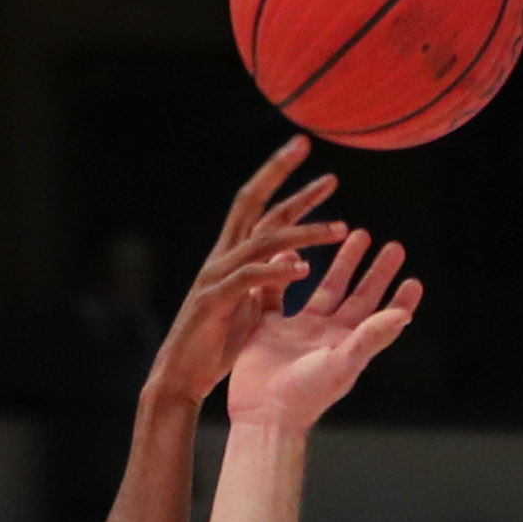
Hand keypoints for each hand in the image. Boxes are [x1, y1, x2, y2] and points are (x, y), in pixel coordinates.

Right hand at [149, 136, 347, 406]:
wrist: (181, 376)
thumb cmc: (215, 343)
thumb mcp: (249, 304)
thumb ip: (268, 278)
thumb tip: (292, 255)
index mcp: (232, 257)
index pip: (259, 208)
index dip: (282, 180)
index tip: (310, 157)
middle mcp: (222, 258)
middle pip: (252, 205)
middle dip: (280, 174)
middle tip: (306, 145)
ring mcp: (216, 277)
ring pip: (262, 241)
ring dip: (304, 233)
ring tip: (341, 229)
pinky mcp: (215, 302)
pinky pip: (249, 279)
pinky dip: (278, 272)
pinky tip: (304, 269)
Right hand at [227, 229, 422, 429]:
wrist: (262, 412)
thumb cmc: (306, 394)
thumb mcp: (343, 362)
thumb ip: (372, 335)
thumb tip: (404, 314)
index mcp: (347, 345)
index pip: (380, 318)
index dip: (398, 300)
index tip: (414, 279)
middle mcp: (326, 336)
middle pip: (357, 297)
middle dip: (375, 272)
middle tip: (393, 246)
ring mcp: (299, 330)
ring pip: (323, 290)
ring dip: (339, 264)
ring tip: (352, 234)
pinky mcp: (269, 328)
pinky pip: (279, 294)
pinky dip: (283, 273)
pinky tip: (291, 251)